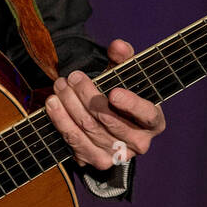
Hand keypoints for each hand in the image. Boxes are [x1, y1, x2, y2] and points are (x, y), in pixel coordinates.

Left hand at [45, 38, 165, 169]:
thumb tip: (117, 46)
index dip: (131, 105)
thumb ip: (125, 58)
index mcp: (153, 121)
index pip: (147, 114)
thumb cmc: (122, 96)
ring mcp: (117, 155)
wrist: (111, 127)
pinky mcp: (97, 161)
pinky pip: (75, 141)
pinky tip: (52, 105)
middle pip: (109, 119)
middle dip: (86, 95)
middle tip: (72, 77)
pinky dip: (61, 121)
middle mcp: (139, 142)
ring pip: (89, 129)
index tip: (113, 92)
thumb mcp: (127, 75)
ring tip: (60, 85)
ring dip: (70, 104)